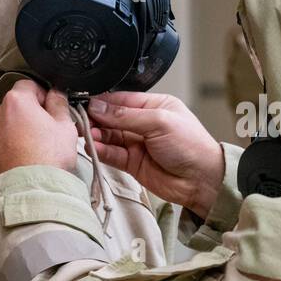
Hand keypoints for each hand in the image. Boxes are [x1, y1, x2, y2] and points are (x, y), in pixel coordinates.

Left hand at [0, 79, 79, 178]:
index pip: (29, 85)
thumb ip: (59, 104)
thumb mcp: (65, 127)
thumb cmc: (50, 155)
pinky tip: (19, 157)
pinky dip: (6, 143)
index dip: (43, 95)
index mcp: (16, 100)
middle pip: (15, 105)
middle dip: (28, 113)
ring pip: (4, 123)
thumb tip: (55, 93)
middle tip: (44, 132)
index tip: (52, 110)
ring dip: (15, 128)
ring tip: (30, 147)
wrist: (30, 190)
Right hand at [88, 92, 224, 217]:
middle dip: (95, 118)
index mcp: (154, 105)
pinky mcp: (132, 163)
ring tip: (85, 134)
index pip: (121, 100)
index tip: (84, 103)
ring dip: (96, 135)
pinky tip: (93, 147)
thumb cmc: (191, 146)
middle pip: (111, 117)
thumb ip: (127, 116)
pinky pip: (111, 154)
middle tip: (79, 119)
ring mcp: (137, 143)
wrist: (201, 180)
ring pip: (108, 136)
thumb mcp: (160, 122)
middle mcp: (143, 123)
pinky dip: (101, 151)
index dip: (102, 102)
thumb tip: (99, 107)